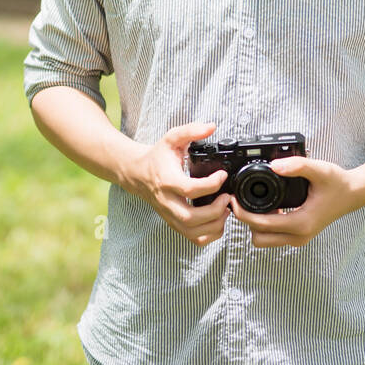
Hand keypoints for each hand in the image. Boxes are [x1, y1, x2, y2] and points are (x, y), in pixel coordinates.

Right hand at [120, 121, 230, 246]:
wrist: (137, 174)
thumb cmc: (157, 157)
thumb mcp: (172, 138)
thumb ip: (191, 130)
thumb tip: (211, 126)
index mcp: (167, 181)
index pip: (190, 189)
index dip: (211, 184)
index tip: (223, 175)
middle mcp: (167, 202)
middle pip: (191, 218)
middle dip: (215, 211)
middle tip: (227, 198)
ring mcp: (170, 216)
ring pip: (193, 232)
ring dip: (214, 225)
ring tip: (225, 209)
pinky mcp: (173, 223)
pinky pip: (193, 238)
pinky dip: (209, 234)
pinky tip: (217, 220)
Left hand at [228, 156, 357, 246]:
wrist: (353, 194)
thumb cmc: (337, 183)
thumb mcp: (319, 170)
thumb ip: (297, 165)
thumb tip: (274, 165)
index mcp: (301, 223)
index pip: (261, 225)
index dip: (242, 213)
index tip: (233, 200)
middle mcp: (299, 236)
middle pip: (258, 238)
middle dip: (246, 221)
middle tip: (241, 201)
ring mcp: (299, 239)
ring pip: (264, 240)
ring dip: (255, 225)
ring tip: (251, 204)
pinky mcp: (299, 236)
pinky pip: (273, 237)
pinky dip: (265, 226)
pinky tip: (267, 207)